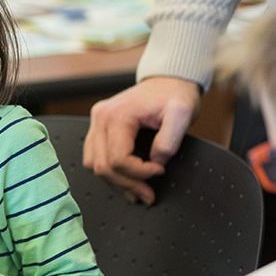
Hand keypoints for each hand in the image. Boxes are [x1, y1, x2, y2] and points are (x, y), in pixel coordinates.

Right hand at [83, 77, 200, 204]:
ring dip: (116, 182)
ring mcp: (96, 123)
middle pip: (102, 166)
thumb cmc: (174, 94)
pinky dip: (109, 172)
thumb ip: (169, 140)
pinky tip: (126, 180)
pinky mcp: (98, 128)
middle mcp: (100, 118)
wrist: (168, 80)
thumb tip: (156, 161)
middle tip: (148, 195)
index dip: (139, 173)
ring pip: (94, 165)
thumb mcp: (181, 113)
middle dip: (127, 185)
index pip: (118, 158)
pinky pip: (94, 157)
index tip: (160, 171)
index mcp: (117, 115)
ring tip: (137, 192)